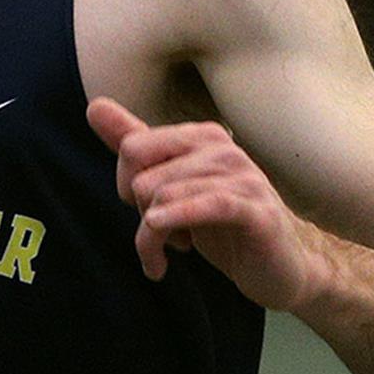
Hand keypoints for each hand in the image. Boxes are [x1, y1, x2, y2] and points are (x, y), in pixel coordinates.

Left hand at [87, 98, 328, 312]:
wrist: (278, 268)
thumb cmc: (223, 226)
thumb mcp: (175, 185)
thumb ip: (137, 145)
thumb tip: (95, 106)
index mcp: (202, 136)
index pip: (132, 147)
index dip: (126, 185)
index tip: (146, 210)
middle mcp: (223, 148)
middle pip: (145, 177)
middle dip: (141, 217)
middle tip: (162, 239)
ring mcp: (243, 177)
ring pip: (166, 198)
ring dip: (154, 240)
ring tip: (166, 256)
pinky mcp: (256, 210)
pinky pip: (208, 205)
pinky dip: (180, 218)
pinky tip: (170, 240)